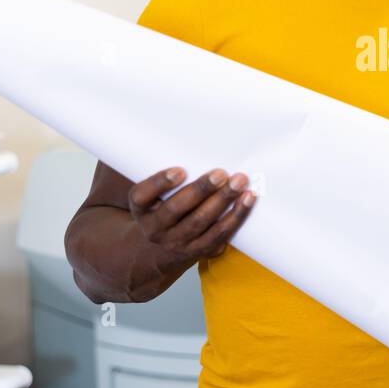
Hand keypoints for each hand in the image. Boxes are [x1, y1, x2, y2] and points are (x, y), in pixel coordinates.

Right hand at [129, 166, 256, 265]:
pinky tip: (247, 200)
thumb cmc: (164, 205)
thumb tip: (194, 136)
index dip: (159, 183)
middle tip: (221, 173)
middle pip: (175, 209)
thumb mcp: (154, 194)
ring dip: (222, 201)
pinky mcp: (199, 250)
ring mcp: (176, 242)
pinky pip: (219, 235)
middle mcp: (154, 228)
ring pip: (200, 222)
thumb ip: (168, 174)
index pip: (141, 195)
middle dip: (200, 190)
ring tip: (239, 182)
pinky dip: (235, 217)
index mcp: (140, 208)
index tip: (179, 170)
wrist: (163, 247)